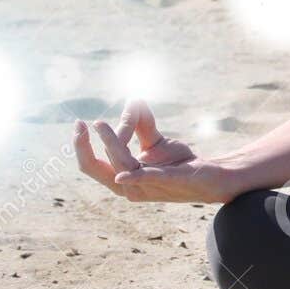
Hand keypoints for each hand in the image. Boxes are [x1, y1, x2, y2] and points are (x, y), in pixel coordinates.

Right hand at [73, 99, 229, 204]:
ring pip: (120, 166)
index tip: (80, 123)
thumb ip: (142, 125)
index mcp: (122, 178)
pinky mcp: (167, 183)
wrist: (210, 178)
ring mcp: (146, 188)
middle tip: (80, 126)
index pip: (91, 165)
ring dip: (110, 144)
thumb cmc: (179, 164)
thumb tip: (133, 100)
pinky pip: (147, 180)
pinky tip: (122, 175)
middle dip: (83, 148)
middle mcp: (128, 188)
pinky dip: (134, 177)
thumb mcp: (156, 142)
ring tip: (101, 125)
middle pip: (95, 169)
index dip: (82, 146)